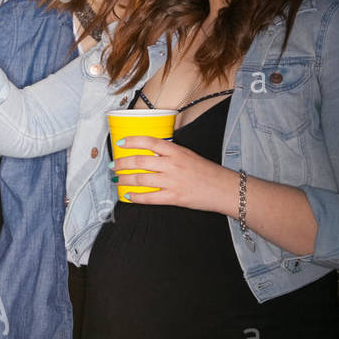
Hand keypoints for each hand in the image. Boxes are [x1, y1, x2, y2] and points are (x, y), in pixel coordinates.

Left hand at [111, 136, 236, 210]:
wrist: (224, 189)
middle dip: (122, 163)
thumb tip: (148, 153)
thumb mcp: (188, 155)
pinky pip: (149, 198)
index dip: (132, 141)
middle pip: (140, 161)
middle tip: (114, 166)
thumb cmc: (206, 172)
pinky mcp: (174, 197)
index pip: (150, 142)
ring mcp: (173, 181)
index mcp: (177, 151)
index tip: (120, 142)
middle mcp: (173, 164)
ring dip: (124, 180)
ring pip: (140, 179)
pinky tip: (128, 196)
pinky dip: (135, 197)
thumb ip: (169, 154)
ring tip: (117, 180)